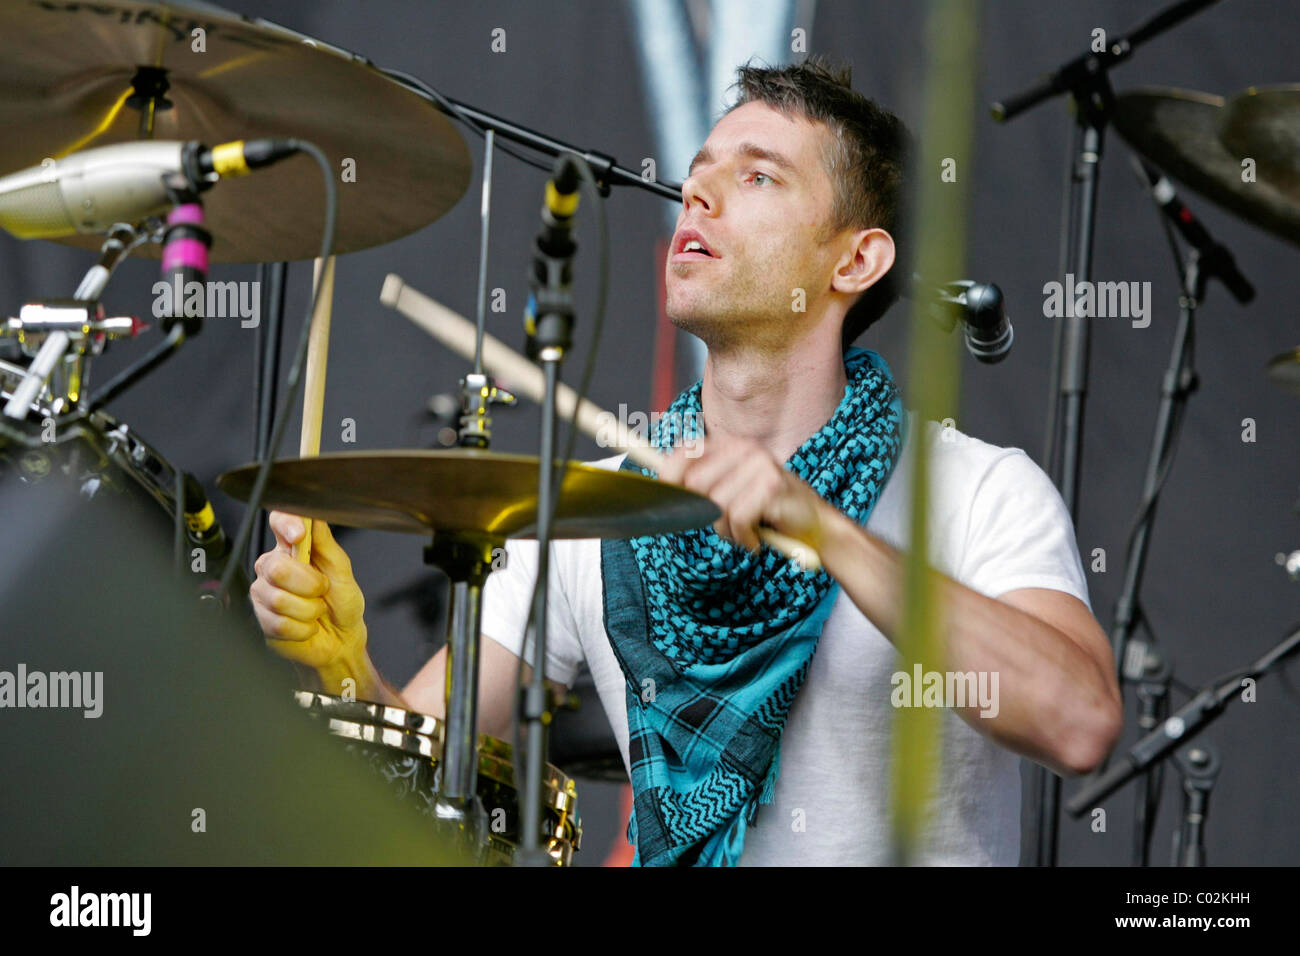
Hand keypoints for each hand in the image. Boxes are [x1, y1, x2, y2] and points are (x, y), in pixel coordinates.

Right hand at [250, 511, 366, 670]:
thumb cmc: (341, 601)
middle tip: (321, 591)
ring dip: (309, 610)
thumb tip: (314, 514)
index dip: (285, 524)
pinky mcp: (261, 620)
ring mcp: (264, 593)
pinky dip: (303, 628)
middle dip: (309, 584)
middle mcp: (272, 567)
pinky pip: (279, 623)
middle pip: (276, 568)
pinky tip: (306, 626)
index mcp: (291, 548)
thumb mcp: (340, 568)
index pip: (278, 523)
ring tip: (316, 611)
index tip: (299, 535)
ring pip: (279, 600)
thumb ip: (325, 542)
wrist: (341, 638)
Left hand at [657, 436, 832, 555]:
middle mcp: (743, 447)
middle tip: (727, 525)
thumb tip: (663, 485)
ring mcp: (759, 464)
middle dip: (705, 514)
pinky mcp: (772, 484)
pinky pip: (737, 518)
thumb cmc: (766, 509)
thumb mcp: (730, 491)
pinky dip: (743, 538)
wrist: (814, 524)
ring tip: (745, 533)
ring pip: (716, 506)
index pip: (683, 453)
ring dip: (727, 531)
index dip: (669, 479)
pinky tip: (755, 540)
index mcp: (729, 444)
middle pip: (695, 484)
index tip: (670, 503)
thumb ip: (700, 485)